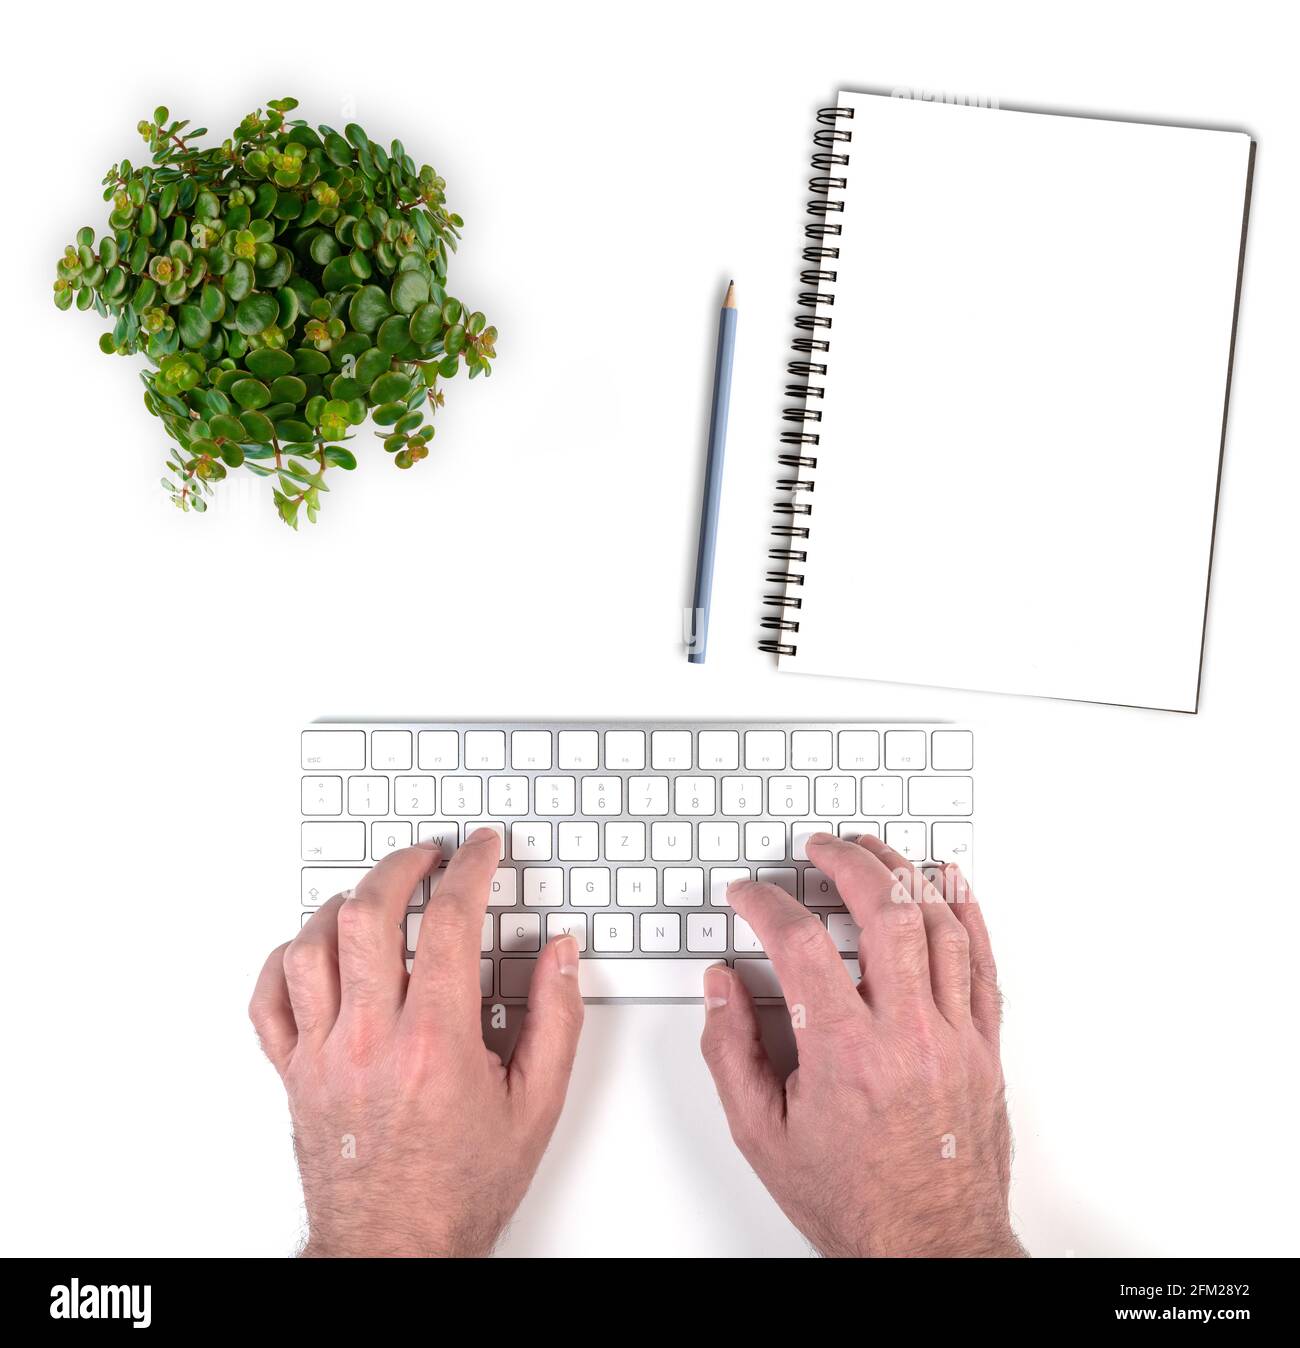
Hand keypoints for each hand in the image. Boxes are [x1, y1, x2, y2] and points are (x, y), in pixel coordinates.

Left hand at [249, 830, 583, 1256]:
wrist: (395, 1250)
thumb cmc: (460, 1187)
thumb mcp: (536, 1105)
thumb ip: (556, 1020)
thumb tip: (561, 955)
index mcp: (435, 1042)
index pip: (447, 921)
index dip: (469, 869)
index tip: (480, 850)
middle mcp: (371, 1040)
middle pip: (369, 914)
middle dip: (401, 866)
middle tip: (427, 856)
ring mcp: (323, 1055)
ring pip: (311, 946)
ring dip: (344, 903)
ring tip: (375, 894)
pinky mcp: (293, 1074)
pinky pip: (268, 1001)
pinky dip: (286, 960)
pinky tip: (313, 949)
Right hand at [701, 833, 1022, 1257]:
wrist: (931, 1249)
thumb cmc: (853, 1201)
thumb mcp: (763, 1136)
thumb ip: (732, 1053)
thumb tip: (722, 987)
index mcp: (844, 1055)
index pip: (799, 943)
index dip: (766, 904)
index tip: (749, 896)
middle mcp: (906, 1036)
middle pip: (883, 911)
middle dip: (847, 861)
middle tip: (821, 847)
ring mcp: (954, 1038)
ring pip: (938, 926)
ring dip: (904, 873)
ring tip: (875, 850)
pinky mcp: (986, 1048)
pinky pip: (983, 964)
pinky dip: (967, 914)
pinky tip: (950, 885)